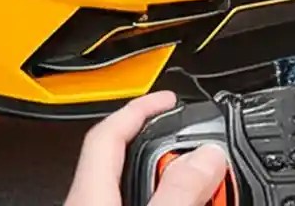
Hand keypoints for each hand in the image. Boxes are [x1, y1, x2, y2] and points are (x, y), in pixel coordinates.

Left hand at [64, 90, 228, 205]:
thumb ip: (176, 191)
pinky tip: (185, 205)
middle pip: (124, 158)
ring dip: (169, 181)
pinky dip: (162, 200)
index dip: (139, 108)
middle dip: (165, 146)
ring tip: (203, 183)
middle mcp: (88, 203)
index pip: (109, 132)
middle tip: (199, 145)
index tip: (168, 98)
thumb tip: (206, 156)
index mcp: (89, 195)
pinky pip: (139, 203)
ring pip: (133, 186)